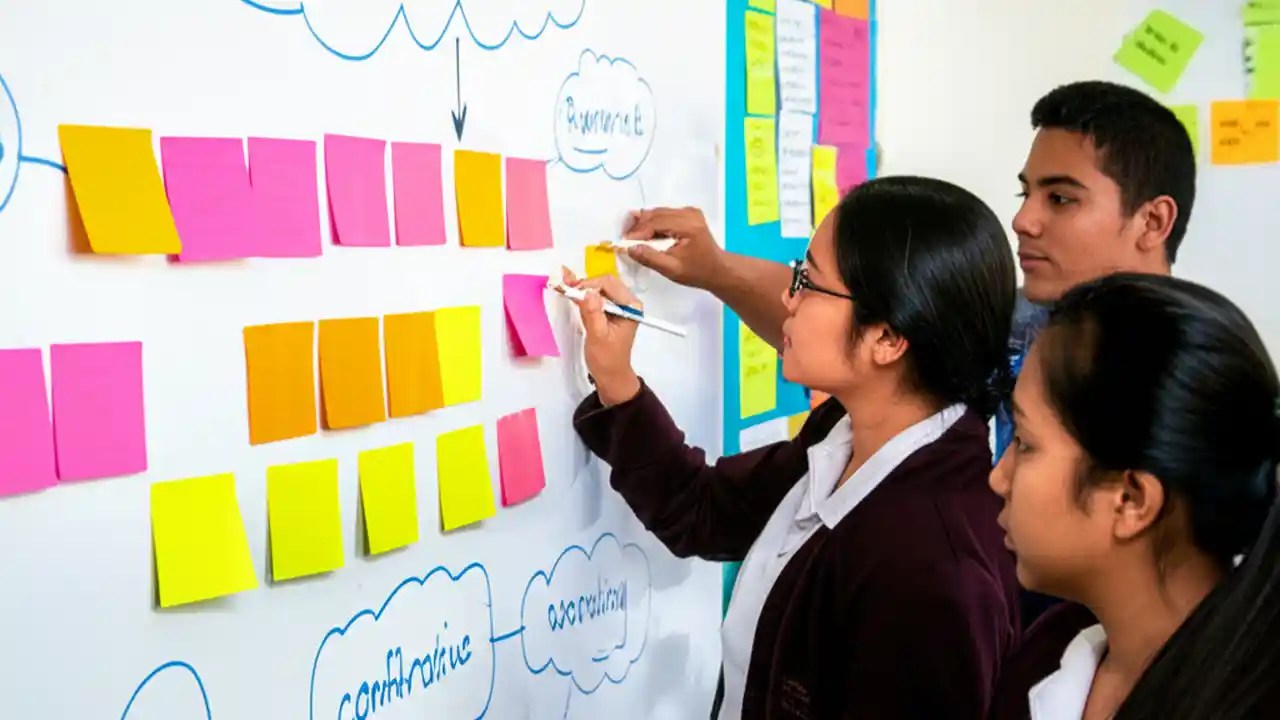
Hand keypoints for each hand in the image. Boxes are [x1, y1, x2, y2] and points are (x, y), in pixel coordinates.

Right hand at [562, 267, 642, 405]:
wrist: (610, 374)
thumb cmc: (607, 359)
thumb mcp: (598, 336)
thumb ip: (593, 313)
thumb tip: (587, 293)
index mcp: (631, 307)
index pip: (609, 284)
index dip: (588, 285)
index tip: (571, 291)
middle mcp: (628, 302)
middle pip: (604, 282)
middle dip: (584, 284)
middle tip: (566, 289)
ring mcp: (619, 305)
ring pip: (599, 286)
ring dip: (582, 288)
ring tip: (566, 289)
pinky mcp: (610, 309)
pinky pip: (596, 295)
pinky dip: (583, 294)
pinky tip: (571, 293)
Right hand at [622, 207, 725, 289]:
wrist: (717, 269)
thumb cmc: (697, 272)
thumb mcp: (671, 270)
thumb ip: (650, 258)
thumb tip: (630, 248)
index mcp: (688, 226)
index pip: (656, 222)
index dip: (637, 232)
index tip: (624, 242)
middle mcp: (690, 214)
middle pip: (656, 214)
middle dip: (638, 226)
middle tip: (624, 238)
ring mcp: (690, 212)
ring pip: (659, 212)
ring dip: (644, 224)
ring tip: (632, 237)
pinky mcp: (689, 214)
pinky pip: (665, 214)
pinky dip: (654, 223)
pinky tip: (646, 234)